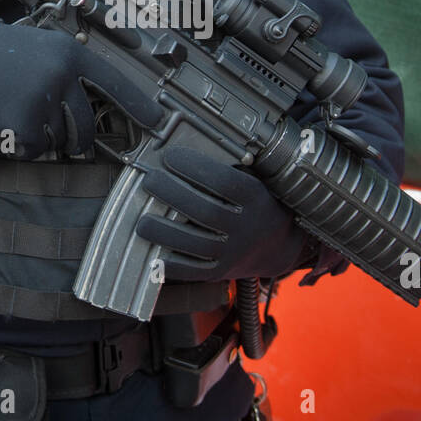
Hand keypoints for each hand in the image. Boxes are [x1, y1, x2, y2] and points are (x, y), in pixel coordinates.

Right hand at [0, 19, 163, 161]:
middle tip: (50, 131)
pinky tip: (3, 122)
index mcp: (70, 55)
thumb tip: (90, 97)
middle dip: (73, 139)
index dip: (138, 105)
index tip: (157, 121)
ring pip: (56, 140)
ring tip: (14, 111)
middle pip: (85, 126)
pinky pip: (32, 150)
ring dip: (38, 137)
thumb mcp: (39, 47)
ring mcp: (44, 101)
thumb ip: (66, 67)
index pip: (115, 83)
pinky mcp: (24, 124)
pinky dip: (18, 145)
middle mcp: (62, 77)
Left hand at [136, 145, 308, 281]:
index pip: (224, 182)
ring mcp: (233, 253)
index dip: (195, 167)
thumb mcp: (254, 180)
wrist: (277, 247)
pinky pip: (192, 271)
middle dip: (172, 193)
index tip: (170, 156)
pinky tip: (153, 251)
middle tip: (150, 180)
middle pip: (206, 211)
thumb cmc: (256, 204)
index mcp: (256, 199)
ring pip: (195, 244)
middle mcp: (246, 227)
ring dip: (164, 231)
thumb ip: (227, 169)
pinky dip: (170, 264)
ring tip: (142, 221)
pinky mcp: (220, 272)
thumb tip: (183, 148)